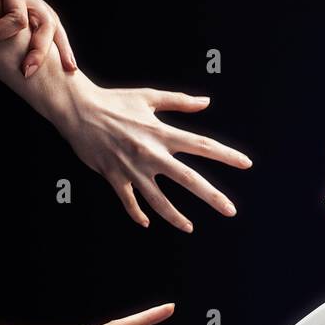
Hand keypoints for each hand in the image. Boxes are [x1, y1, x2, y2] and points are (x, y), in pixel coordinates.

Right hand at [53, 79, 251, 231]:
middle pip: (188, 178)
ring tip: (189, 227)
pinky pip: (129, 202)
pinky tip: (147, 223)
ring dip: (176, 217)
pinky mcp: (114, 177)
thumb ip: (180, 102)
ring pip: (159, 200)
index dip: (226, 155)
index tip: (246, 164)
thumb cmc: (115, 101)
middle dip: (212, 196)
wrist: (78, 109)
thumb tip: (207, 102)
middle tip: (231, 211)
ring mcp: (132, 168)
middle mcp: (151, 153)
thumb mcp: (149, 97)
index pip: (202, 145)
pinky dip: (138, 214)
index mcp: (162, 133)